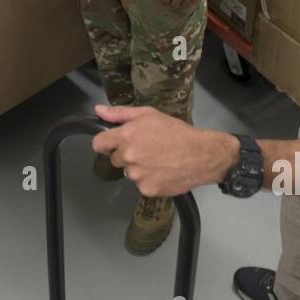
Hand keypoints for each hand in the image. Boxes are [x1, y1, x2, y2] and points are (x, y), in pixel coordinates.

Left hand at [91, 104, 238, 197]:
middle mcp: (128, 157)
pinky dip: (150, 180)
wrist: (201, 154)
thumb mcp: (148, 114)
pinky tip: (163, 171)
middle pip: (115, 159)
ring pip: (129, 172)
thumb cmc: (176, 132)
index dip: (106, 143)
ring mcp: (137, 175)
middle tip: (146, 148)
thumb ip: (120, 113)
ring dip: (139, 168)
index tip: (114, 143)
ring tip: (158, 160)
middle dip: (126, 154)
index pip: (98, 144)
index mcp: (126, 136)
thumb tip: (98, 110)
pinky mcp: (146, 189)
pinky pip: (141, 185)